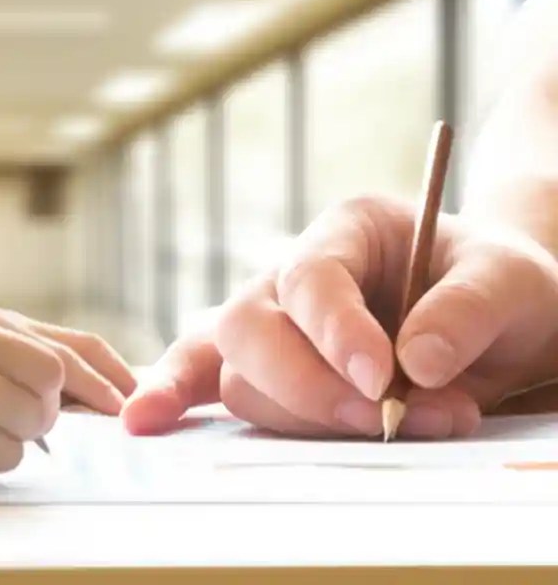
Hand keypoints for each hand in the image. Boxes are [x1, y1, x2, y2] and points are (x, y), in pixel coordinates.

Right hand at [121, 196, 557, 438]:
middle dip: (305, 383)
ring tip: (395, 431)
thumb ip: (470, 309)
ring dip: (301, 417)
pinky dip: (176, 397)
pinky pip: (204, 379)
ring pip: (236, 371)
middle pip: (250, 324)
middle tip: (378, 420)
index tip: (381, 380)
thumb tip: (414, 365)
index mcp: (348, 229)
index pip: (312, 277)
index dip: (335, 331)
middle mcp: (293, 273)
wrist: (496, 318)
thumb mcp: (515, 281)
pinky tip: (145, 419)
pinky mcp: (263, 369)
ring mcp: (271, 324)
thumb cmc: (501, 288)